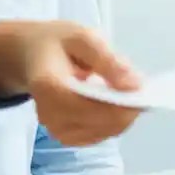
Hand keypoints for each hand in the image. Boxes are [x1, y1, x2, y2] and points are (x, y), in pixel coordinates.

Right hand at [0, 20, 143, 145]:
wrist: (32, 56)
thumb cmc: (57, 43)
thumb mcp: (83, 37)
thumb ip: (108, 59)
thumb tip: (135, 85)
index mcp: (48, 87)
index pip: (88, 107)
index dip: (119, 103)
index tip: (142, 88)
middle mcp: (49, 116)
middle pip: (100, 123)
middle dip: (126, 108)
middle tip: (141, 86)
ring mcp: (57, 130)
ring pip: (105, 132)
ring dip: (123, 114)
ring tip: (129, 91)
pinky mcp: (67, 136)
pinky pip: (101, 135)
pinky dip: (114, 120)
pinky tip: (117, 102)